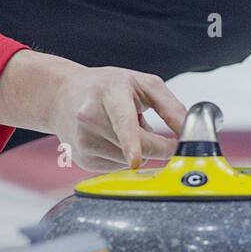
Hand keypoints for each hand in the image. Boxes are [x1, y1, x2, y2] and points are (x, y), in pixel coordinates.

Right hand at [0, 51, 185, 170]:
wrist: (61, 95)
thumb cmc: (106, 87)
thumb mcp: (141, 83)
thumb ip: (170, 106)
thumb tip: (188, 132)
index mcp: (108, 92)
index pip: (121, 120)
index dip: (131, 142)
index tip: (135, 159)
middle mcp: (90, 116)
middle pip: (135, 147)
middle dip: (158, 148)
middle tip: (171, 143)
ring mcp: (84, 141)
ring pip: (129, 161)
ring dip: (139, 151)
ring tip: (124, 129)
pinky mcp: (83, 159)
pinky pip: (118, 168)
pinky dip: (123, 157)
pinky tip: (112, 140)